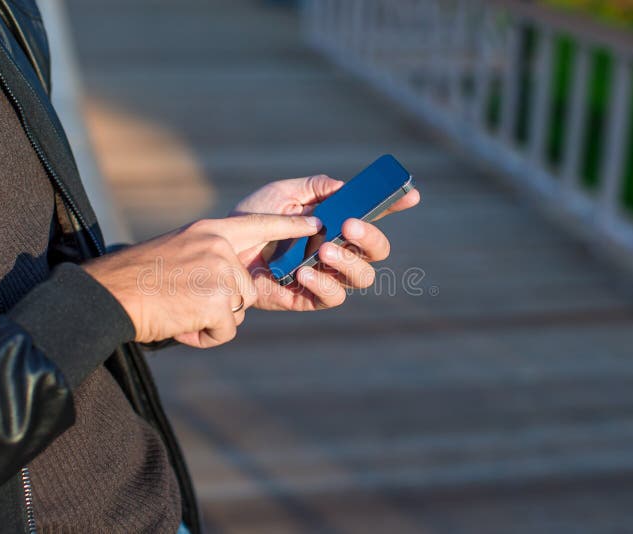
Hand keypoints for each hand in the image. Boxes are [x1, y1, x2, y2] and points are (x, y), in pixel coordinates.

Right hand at [83, 214, 321, 347]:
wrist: (108, 295)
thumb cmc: (135, 280)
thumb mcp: (177, 252)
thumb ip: (207, 257)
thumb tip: (231, 284)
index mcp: (209, 231)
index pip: (258, 224)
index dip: (289, 227)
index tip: (317, 224)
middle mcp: (219, 247)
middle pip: (245, 286)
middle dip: (221, 303)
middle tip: (183, 300)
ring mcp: (221, 273)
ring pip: (236, 310)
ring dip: (210, 320)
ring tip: (178, 310)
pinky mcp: (219, 301)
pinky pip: (225, 330)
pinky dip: (204, 336)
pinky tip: (180, 323)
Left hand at [232, 174, 419, 310]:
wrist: (222, 249)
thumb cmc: (253, 219)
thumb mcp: (283, 193)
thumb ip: (315, 187)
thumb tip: (344, 187)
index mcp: (337, 222)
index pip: (374, 215)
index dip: (395, 205)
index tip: (410, 194)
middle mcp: (339, 250)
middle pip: (376, 250)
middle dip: (371, 237)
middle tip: (349, 225)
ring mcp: (326, 275)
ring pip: (362, 277)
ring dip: (349, 262)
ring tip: (325, 250)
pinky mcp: (308, 298)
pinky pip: (332, 297)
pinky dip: (323, 284)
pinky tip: (304, 272)